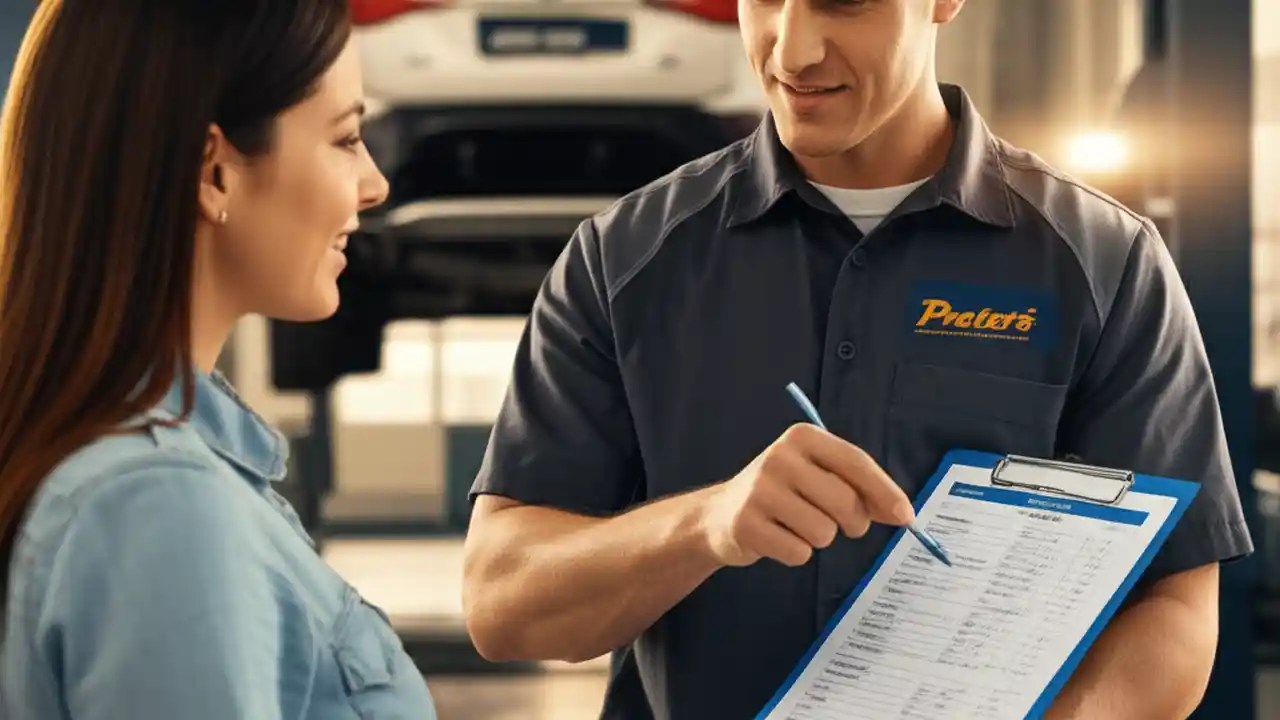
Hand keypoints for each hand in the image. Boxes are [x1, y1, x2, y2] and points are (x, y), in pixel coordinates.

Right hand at [701, 423, 914, 567]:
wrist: (721, 514)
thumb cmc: (783, 494)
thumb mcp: (818, 476)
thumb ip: (859, 489)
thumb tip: (902, 514)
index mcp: (802, 438)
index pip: (856, 463)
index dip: (885, 492)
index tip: (906, 517)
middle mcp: (779, 458)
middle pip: (844, 502)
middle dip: (853, 523)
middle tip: (840, 525)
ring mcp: (759, 490)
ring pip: (824, 532)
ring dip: (819, 538)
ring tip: (797, 526)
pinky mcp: (746, 524)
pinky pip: (798, 552)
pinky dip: (796, 553)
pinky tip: (778, 538)